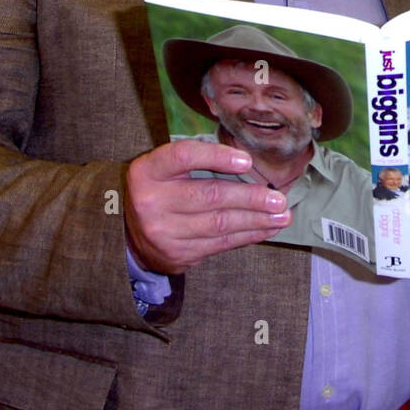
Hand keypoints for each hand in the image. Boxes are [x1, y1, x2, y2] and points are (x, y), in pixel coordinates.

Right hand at [124, 140, 290, 273]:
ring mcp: (163, 231)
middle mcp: (152, 201)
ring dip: (256, 220)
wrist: (128, 232)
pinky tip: (265, 229)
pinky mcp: (177, 253)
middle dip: (250, 198)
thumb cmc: (159, 189)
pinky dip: (247, 236)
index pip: (184, 156)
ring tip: (281, 215)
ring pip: (219, 224)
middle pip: (210, 196)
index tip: (247, 162)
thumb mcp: (164, 168)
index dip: (217, 158)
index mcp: (148, 170)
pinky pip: (220, 244)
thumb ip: (197, 160)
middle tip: (279, 199)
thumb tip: (248, 163)